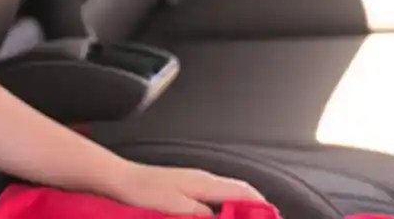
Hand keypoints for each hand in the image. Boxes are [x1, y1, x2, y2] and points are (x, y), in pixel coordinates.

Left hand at [106, 161, 265, 215]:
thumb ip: (202, 214)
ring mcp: (195, 182)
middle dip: (253, 207)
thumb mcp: (176, 207)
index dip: (260, 205)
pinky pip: (214, 198)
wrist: (122, 180)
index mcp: (205, 183)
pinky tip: (219, 217)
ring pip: (227, 195)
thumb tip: (223, 218)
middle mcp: (204, 179)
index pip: (243, 191)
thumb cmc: (145, 191)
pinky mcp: (186, 188)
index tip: (271, 217)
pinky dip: (224, 208)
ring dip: (238, 208)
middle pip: (239, 192)